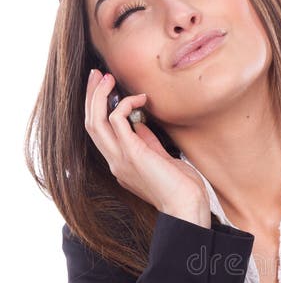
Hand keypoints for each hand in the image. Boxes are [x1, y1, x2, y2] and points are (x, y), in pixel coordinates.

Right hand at [85, 70, 211, 223]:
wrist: (187, 207)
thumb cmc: (181, 187)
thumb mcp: (160, 159)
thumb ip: (146, 142)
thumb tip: (139, 123)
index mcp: (121, 164)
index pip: (100, 133)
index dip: (99, 109)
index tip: (106, 89)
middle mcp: (115, 162)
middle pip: (90, 124)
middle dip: (91, 97)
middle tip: (96, 75)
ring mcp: (120, 159)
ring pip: (94, 122)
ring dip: (98, 96)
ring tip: (106, 77)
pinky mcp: (131, 154)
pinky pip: (116, 121)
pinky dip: (125, 104)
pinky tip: (140, 99)